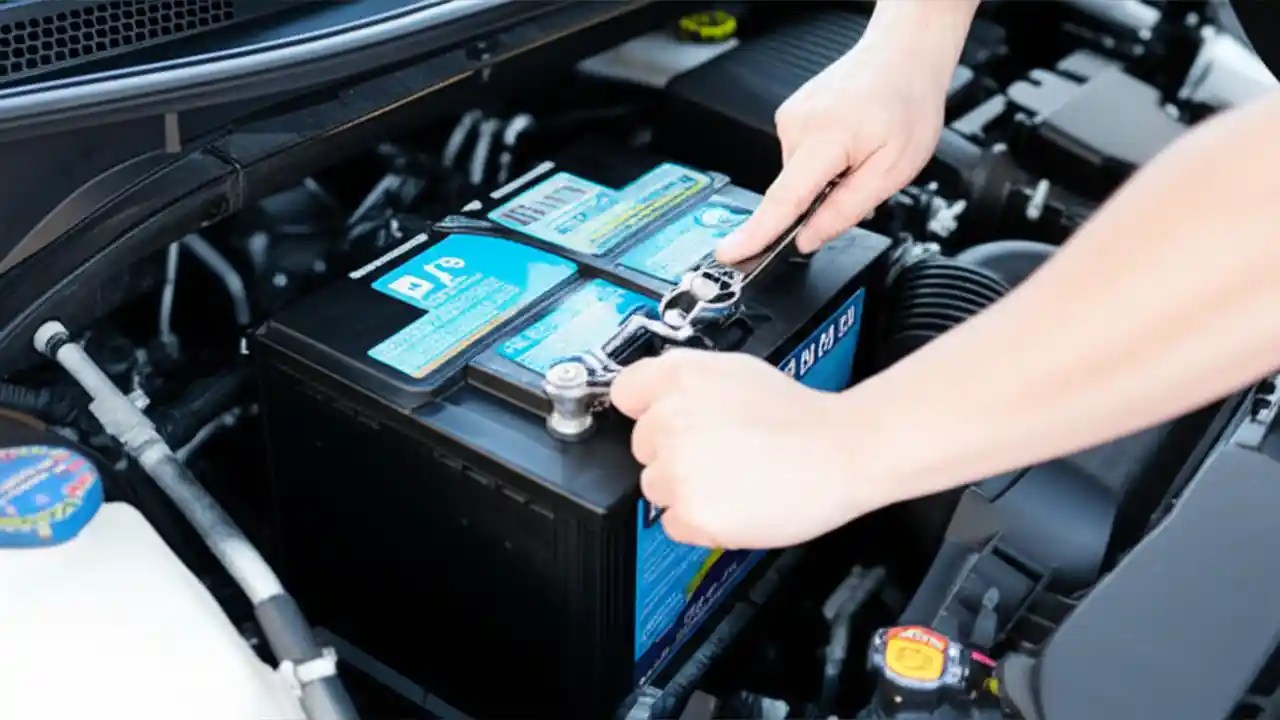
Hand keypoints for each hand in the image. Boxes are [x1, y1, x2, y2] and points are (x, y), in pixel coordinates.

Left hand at [610, 348, 870, 549]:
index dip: (647, 410)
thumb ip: (686, 382)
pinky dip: (698, 522)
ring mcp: (677, 468)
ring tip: (733, 477)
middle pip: (642, 447)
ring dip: (685, 489)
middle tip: (721, 450)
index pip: (625, 392)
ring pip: (655, 488)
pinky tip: (734, 502)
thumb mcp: (734, 371)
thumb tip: (654, 398)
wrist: (841, 451)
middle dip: (672, 452)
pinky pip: (673, 523)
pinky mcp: (691, 511)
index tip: (663, 419)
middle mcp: (668, 419)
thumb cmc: (797, 416)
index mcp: (679, 377)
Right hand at [716, 31, 956, 263]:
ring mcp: (790, 117)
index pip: (783, 199)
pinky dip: (823, 161)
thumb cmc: (905, 103)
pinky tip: (847, 140)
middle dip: (824, 200)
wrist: (902, 54)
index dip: (757, 232)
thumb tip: (808, 238)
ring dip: (826, 178)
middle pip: (794, 192)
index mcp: (826, 137)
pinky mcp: (790, 115)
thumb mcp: (893, 170)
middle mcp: (798, 125)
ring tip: (860, 150)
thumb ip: (847, 208)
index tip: (730, 253)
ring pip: (799, 177)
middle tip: (864, 174)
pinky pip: (800, 158)